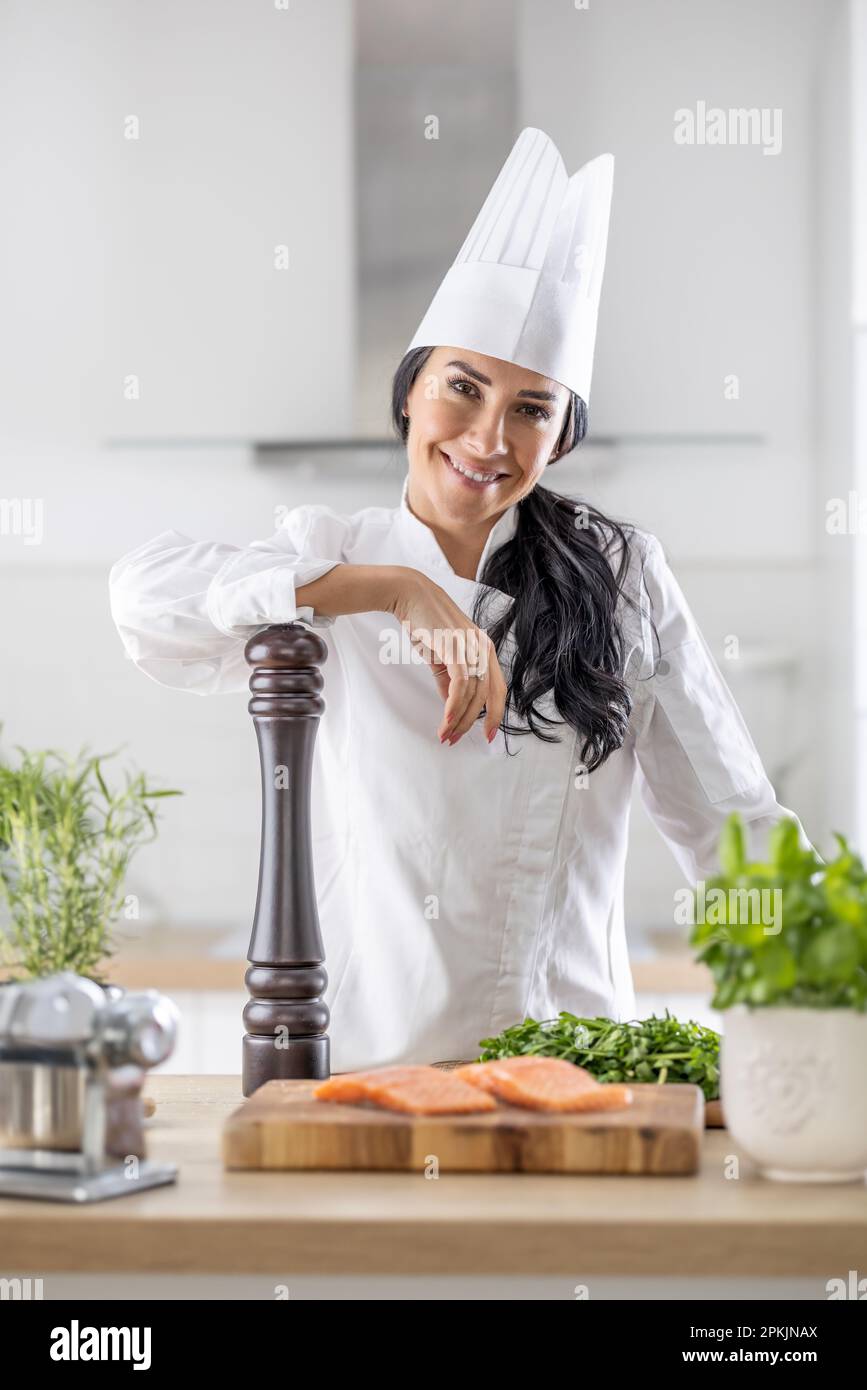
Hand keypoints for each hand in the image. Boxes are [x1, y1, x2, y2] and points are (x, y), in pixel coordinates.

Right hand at [389, 570, 505, 743]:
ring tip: (446, 734)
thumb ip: (449, 679)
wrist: (409, 595)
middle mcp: (483, 647)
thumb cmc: (426, 623)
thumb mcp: (443, 655)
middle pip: (487, 695)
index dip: (495, 714)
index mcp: (485, 649)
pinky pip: (459, 683)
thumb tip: (452, 704)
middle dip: (474, 723)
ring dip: (459, 719)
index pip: (497, 688)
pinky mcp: (454, 646)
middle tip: (457, 739)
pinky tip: (446, 719)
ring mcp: (471, 646)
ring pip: (472, 693)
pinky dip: (453, 705)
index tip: (488, 734)